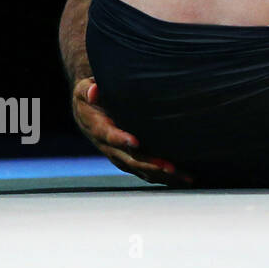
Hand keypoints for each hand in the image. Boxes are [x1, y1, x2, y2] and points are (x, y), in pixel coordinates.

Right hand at [71, 78, 191, 185]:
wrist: (85, 113)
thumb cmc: (89, 97)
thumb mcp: (84, 89)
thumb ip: (90, 90)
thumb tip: (94, 90)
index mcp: (98, 128)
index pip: (109, 136)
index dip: (121, 140)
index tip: (135, 142)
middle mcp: (108, 147)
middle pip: (129, 159)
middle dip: (149, 164)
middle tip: (170, 167)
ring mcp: (118, 156)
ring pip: (140, 169)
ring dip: (161, 175)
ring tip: (184, 176)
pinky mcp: (126, 159)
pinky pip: (143, 171)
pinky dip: (161, 176)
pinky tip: (180, 178)